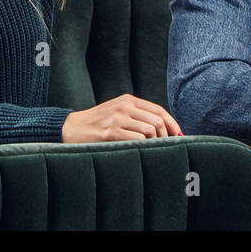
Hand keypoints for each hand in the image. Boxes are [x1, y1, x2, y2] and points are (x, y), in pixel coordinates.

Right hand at [62, 93, 181, 142]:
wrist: (71, 128)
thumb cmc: (96, 123)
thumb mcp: (117, 111)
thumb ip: (136, 115)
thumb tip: (163, 129)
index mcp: (128, 100)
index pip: (159, 110)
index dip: (173, 124)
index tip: (180, 136)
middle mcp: (124, 106)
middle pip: (158, 121)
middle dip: (167, 137)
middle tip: (167, 147)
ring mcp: (117, 118)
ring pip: (150, 131)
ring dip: (156, 143)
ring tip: (154, 150)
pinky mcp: (111, 132)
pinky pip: (137, 140)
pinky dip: (144, 147)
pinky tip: (141, 151)